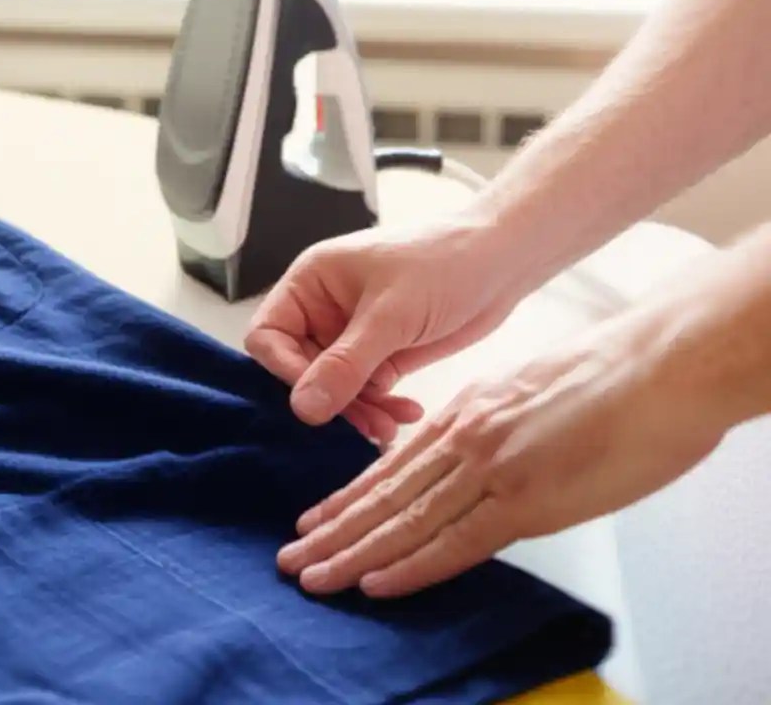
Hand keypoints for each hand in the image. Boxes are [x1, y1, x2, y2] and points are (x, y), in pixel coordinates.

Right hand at [245, 219, 528, 442]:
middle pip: (299, 370)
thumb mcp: (391, 314)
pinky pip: (364, 394)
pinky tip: (406, 415)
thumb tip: (303, 410)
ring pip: (333, 389)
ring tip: (387, 430)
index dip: (284, 371)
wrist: (504, 261)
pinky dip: (381, 409)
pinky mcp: (381, 357)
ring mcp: (351, 336)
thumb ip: (346, 364)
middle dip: (329, 401)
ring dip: (357, 413)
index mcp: (309, 283)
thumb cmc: (443, 265)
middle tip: (361, 427)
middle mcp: (322, 311)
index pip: (268, 336)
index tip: (317, 401)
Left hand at [274, 309, 725, 598]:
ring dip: (353, 553)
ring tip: (311, 575)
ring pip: (404, 520)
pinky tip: (375, 581)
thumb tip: (480, 456)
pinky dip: (411, 565)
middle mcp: (463, 440)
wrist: (657, 367)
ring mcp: (489, 470)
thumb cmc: (608, 377)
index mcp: (465, 413)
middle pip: (383, 495)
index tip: (315, 518)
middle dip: (332, 531)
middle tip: (292, 558)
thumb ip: (492, 427)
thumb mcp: (526, 392)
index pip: (392, 465)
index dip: (348, 496)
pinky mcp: (523, 499)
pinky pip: (454, 541)